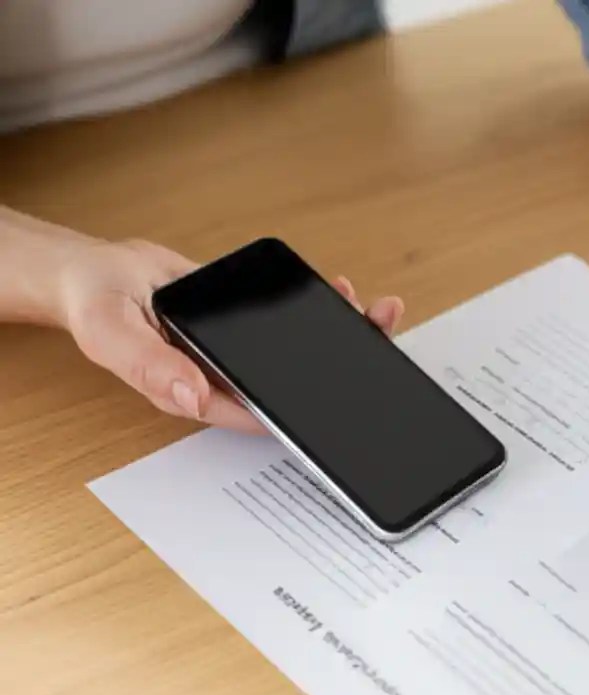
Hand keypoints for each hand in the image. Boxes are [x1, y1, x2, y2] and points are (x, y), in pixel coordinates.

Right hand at [57, 239, 404, 431]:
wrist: (99, 271)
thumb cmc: (96, 305)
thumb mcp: (110, 333)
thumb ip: (148, 364)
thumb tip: (190, 396)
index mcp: (195, 391)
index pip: (256, 412)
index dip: (300, 412)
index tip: (341, 402)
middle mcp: (224, 375)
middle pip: (289, 384)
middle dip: (336, 369)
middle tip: (377, 342)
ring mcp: (239, 350)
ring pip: (299, 351)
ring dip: (338, 333)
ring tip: (374, 312)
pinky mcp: (247, 323)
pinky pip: (290, 321)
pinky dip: (316, 306)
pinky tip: (342, 292)